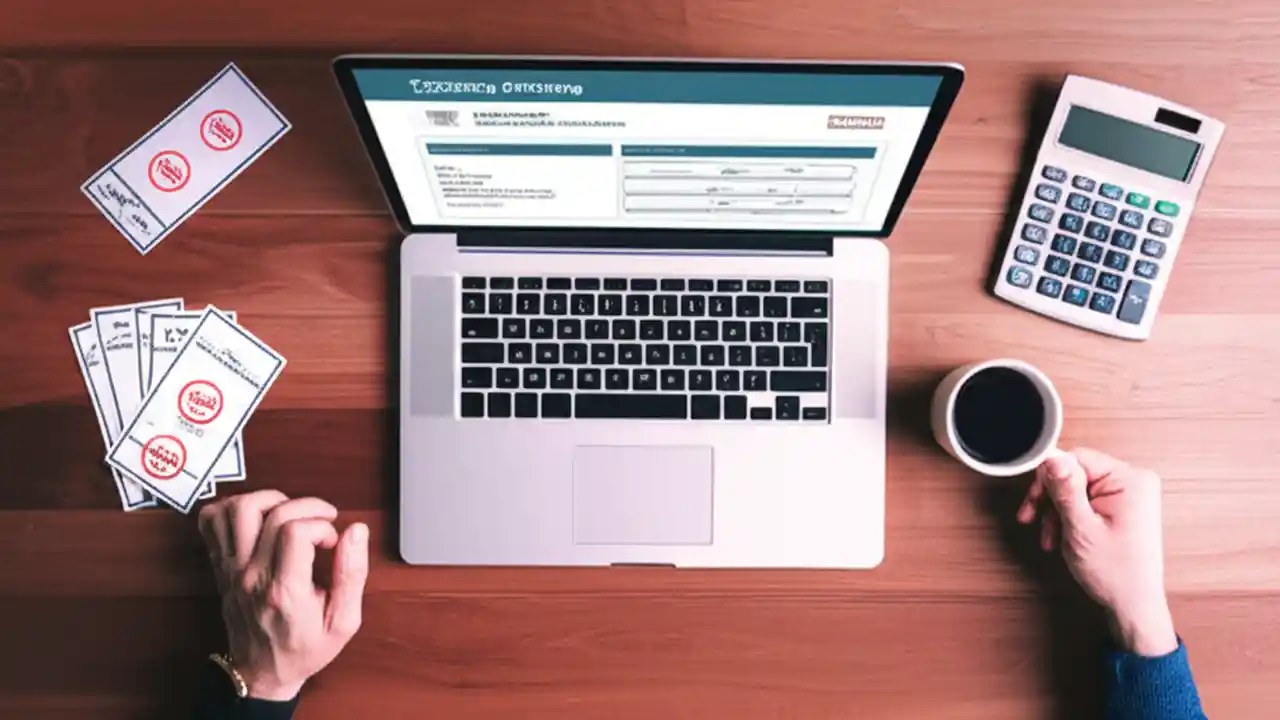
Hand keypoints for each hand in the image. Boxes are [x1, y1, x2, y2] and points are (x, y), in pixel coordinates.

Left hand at [198, 490, 368, 699]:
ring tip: (288, 512)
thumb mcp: (344, 622)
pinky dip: (230, 508)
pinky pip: (211, 523)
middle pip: (272, 513)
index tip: (332, 540)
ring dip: (267, 499)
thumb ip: (353, 574)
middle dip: (306, 505)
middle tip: (322, 520)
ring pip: (237, 509)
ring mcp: (231, 570)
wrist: (262, 673)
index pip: (296, 531)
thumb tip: (355, 531)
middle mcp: (253, 576)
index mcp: (285, 591)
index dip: (322, 524)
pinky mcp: (220, 567)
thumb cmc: (304, 649)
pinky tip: (257, 518)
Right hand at [1017, 448, 1177, 656]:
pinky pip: (1086, 499)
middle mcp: (1134, 482)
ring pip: (1075, 488)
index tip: (1032, 501)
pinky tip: (1061, 536)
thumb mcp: (1081, 529)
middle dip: (1051, 499)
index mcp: (1130, 481)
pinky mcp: (1122, 506)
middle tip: (1034, 520)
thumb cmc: (1115, 573)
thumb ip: (1065, 491)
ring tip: (1051, 537)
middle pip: (1074, 473)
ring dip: (1056, 511)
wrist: (1133, 604)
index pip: (1076, 459)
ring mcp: (1129, 494)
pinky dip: (1069, 516)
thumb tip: (1051, 458)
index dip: (1048, 478)